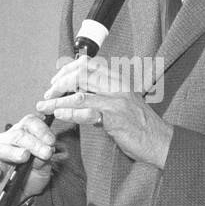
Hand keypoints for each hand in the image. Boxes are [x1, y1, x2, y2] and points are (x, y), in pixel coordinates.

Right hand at [0, 114, 58, 201]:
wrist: (20, 194)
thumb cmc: (31, 174)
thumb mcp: (43, 167)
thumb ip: (45, 158)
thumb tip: (48, 150)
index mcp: (22, 134)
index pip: (29, 122)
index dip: (41, 129)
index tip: (52, 141)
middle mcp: (6, 141)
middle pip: (17, 135)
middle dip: (34, 143)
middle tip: (46, 153)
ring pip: (0, 149)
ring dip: (14, 152)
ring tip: (25, 156)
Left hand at [40, 57, 173, 169]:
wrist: (160, 141)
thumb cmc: (141, 125)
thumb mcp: (123, 103)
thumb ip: (103, 96)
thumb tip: (79, 95)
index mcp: (119, 79)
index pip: (90, 64)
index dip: (69, 68)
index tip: (56, 78)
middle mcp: (117, 86)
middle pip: (82, 74)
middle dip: (59, 83)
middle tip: (47, 94)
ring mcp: (116, 101)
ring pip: (80, 94)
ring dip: (58, 100)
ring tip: (44, 106)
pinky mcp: (115, 118)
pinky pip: (86, 112)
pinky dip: (69, 112)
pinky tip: (59, 114)